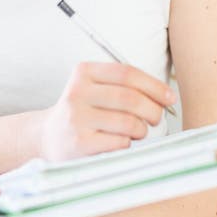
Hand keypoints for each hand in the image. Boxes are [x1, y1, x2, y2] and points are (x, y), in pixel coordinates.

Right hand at [38, 61, 176, 161]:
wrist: (47, 138)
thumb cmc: (83, 113)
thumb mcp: (94, 88)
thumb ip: (123, 85)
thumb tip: (166, 96)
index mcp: (84, 72)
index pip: (127, 73)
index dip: (154, 85)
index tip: (170, 97)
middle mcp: (77, 93)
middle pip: (129, 98)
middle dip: (152, 109)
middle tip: (156, 118)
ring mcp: (76, 119)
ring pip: (127, 122)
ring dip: (142, 129)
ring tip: (139, 132)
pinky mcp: (79, 143)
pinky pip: (119, 143)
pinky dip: (128, 144)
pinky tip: (121, 142)